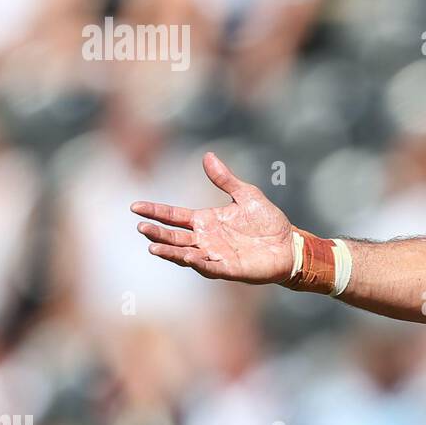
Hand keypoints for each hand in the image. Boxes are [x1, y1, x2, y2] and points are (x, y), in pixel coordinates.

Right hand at [131, 152, 293, 283]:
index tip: (135, 207)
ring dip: (171, 251)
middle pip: (175, 237)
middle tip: (141, 228)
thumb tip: (207, 156)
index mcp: (206, 221)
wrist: (290, 244)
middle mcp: (206, 239)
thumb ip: (225, 179)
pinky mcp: (230, 269)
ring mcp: (216, 255)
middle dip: (157, 233)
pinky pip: (210, 267)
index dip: (155, 211)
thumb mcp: (246, 195)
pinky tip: (187, 257)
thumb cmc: (268, 222)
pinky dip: (198, 263)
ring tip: (153, 247)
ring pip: (186, 254)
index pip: (174, 216)